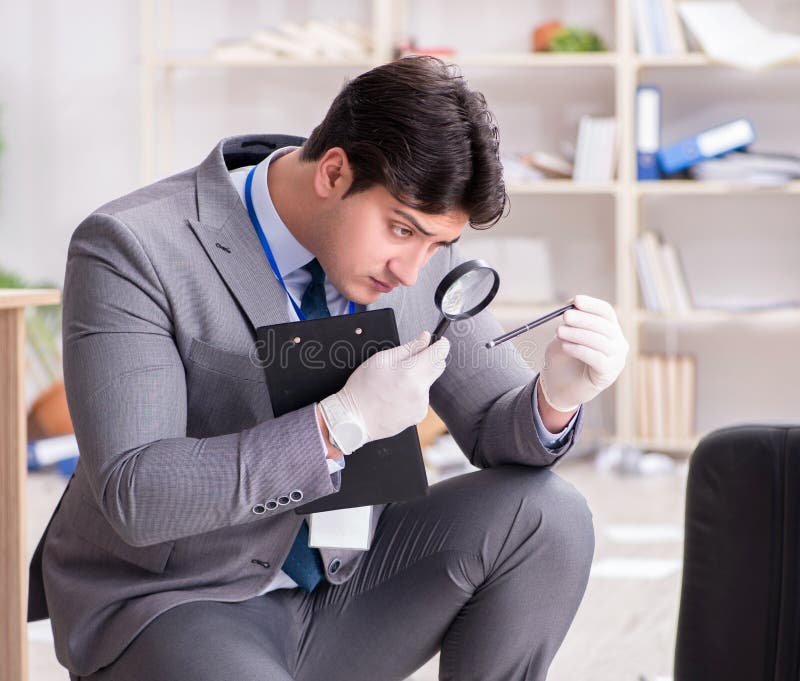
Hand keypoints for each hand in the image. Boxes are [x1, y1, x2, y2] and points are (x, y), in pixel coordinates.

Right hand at [321, 331, 449, 449]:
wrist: (354, 419)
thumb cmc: (363, 388)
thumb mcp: (382, 359)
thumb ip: (409, 347)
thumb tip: (425, 338)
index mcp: (412, 372)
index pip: (440, 353)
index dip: (440, 344)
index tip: (437, 342)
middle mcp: (420, 390)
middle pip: (439, 367)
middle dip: (429, 360)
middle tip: (409, 361)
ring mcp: (421, 404)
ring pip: (428, 383)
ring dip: (418, 378)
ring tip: (395, 383)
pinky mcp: (419, 415)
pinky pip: (422, 398)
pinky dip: (414, 393)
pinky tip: (397, 396)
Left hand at [539, 295, 628, 412]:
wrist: (559, 386)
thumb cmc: (563, 358)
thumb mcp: (563, 336)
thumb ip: (569, 324)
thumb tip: (571, 307)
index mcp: (609, 329)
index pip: (606, 312)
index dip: (592, 305)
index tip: (575, 300)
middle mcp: (618, 343)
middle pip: (606, 326)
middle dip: (584, 319)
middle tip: (565, 316)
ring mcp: (616, 360)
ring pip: (602, 342)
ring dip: (579, 334)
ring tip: (559, 332)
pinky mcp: (608, 375)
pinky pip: (598, 359)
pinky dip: (580, 350)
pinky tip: (565, 347)